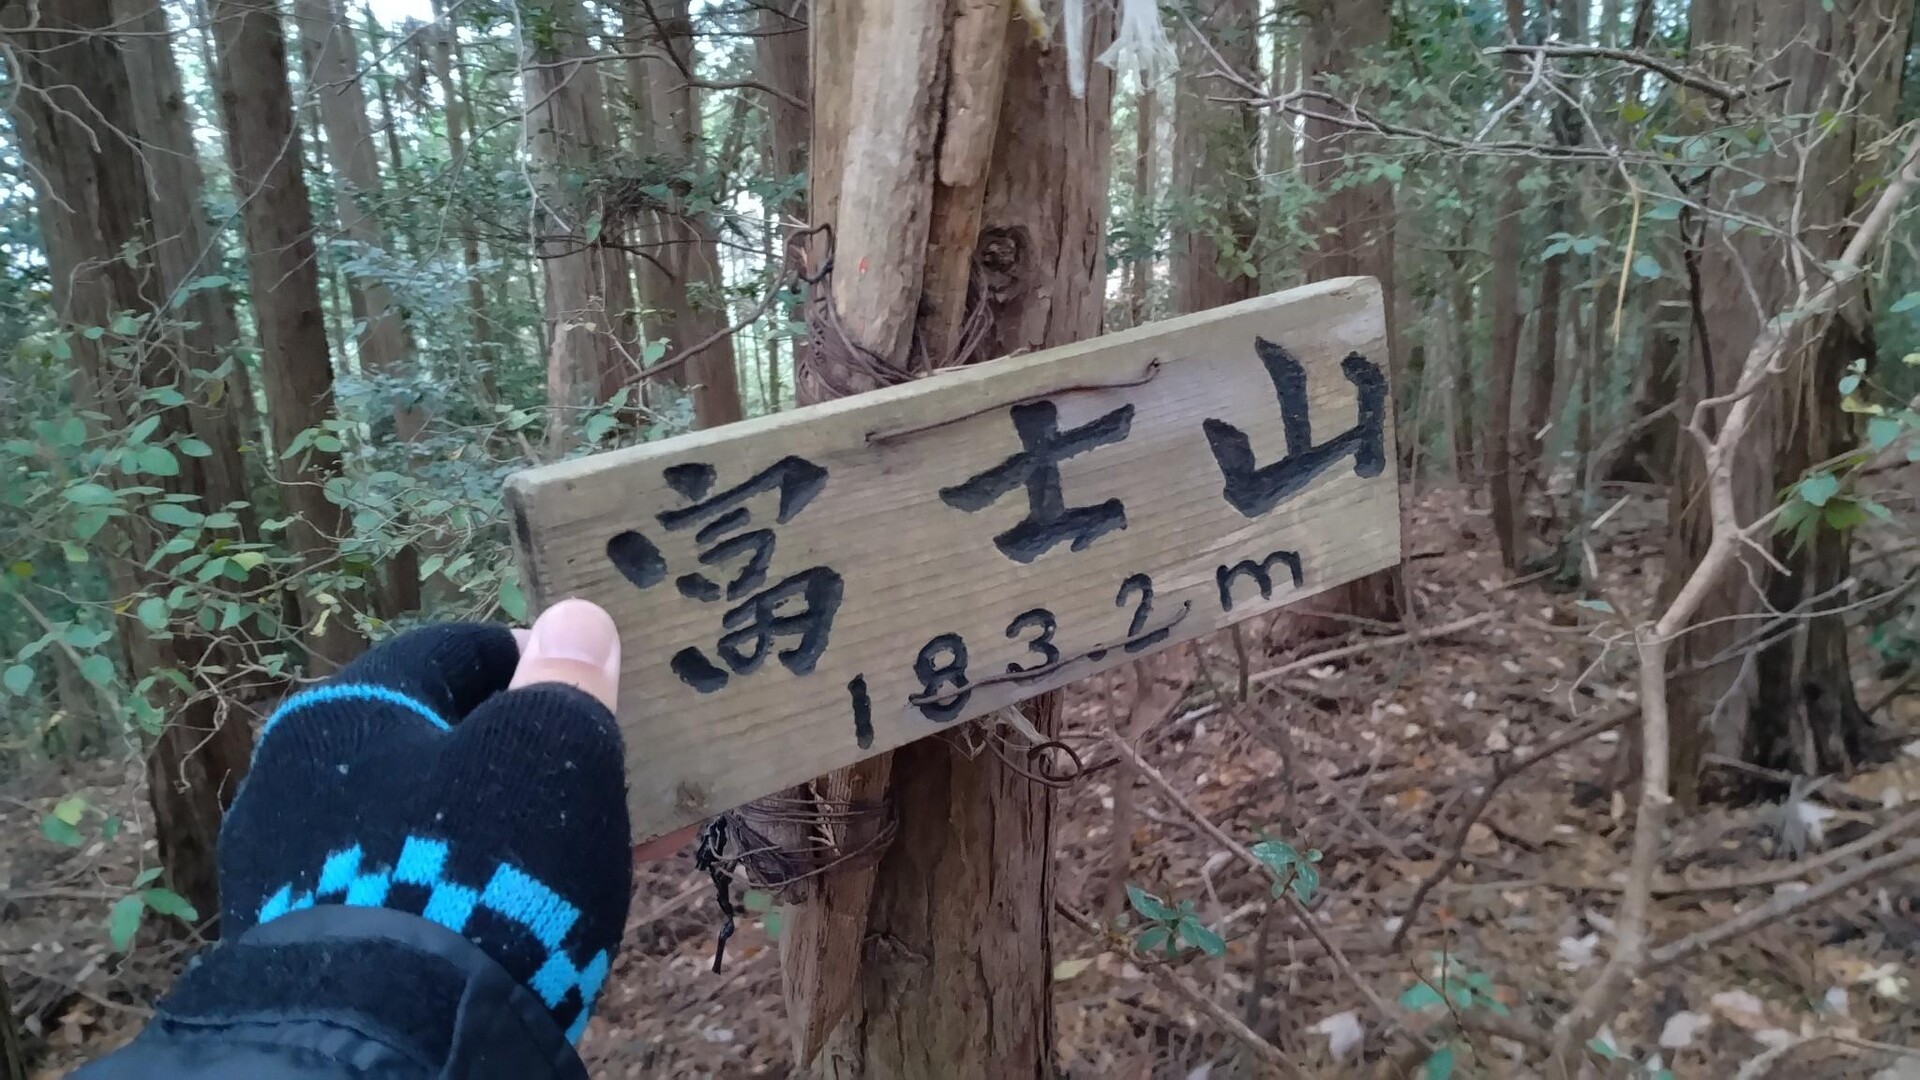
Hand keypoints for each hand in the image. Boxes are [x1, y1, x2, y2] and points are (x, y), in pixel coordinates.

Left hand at [219, 599, 636, 1041]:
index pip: (451, 650)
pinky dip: (453, 891)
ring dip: (481, 827)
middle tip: (579, 783)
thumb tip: (575, 616)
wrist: (393, 1033)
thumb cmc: (481, 863)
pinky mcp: (301, 950)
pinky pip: (395, 893)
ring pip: (410, 822)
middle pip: (426, 741)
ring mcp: (285, 872)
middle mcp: (291, 777)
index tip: (587, 693)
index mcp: (345, 707)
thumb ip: (568, 677)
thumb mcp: (553, 750)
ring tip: (557, 859)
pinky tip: (505, 921)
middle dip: (507, 755)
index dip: (532, 661)